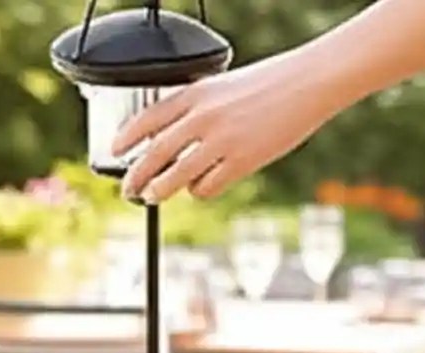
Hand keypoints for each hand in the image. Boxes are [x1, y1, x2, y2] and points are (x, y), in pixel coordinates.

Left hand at [114, 50, 344, 203]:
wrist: (308, 83)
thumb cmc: (270, 83)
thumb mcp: (222, 86)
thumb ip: (196, 109)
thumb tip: (171, 139)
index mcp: (195, 93)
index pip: (147, 118)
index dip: (126, 137)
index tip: (116, 150)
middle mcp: (202, 117)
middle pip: (155, 154)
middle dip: (135, 176)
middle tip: (128, 189)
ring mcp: (221, 141)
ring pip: (175, 177)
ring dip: (159, 191)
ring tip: (152, 196)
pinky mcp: (241, 162)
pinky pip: (206, 187)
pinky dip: (198, 191)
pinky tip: (200, 188)